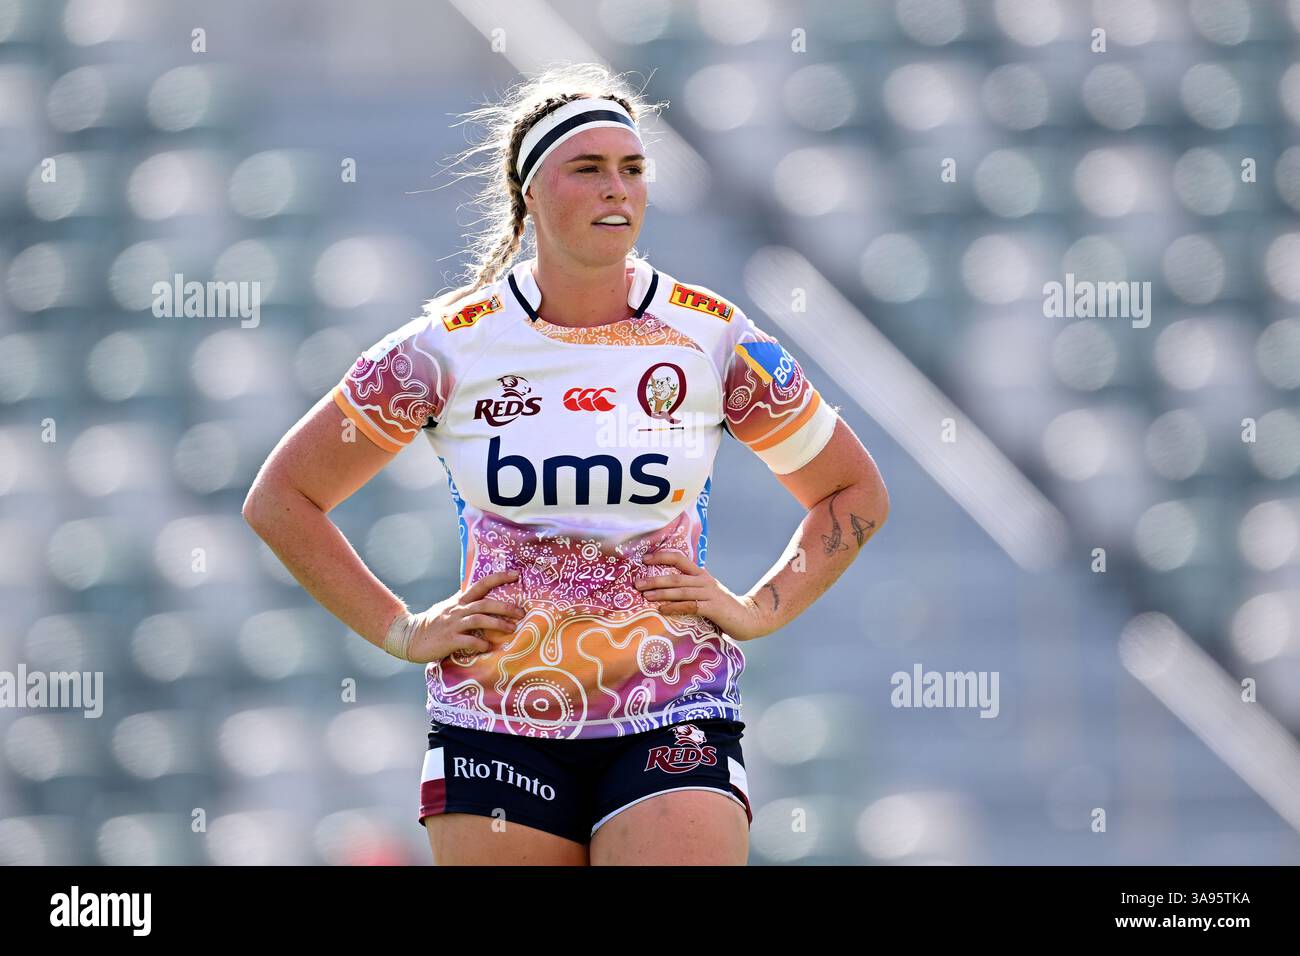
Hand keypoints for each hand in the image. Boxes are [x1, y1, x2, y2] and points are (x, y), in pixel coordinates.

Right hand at [405, 570, 526, 663]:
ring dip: (498, 624)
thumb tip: (482, 599)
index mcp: (459, 601)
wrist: (408, 637)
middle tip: (521, 612)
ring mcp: (453, 625)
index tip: (516, 574)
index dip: (499, 578)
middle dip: (506, 607)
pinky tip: (488, 647)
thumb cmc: (431, 625)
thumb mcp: (447, 609)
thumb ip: (464, 604)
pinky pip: (469, 641)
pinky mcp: (449, 640)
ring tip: (512, 629)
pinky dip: (481, 644)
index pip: (481, 584)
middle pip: (485, 603)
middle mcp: (457, 610)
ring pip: (479, 620)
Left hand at [635, 550, 774, 641]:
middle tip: (637, 583)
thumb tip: (663, 588)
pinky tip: (662, 610)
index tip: (644, 559)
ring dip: (661, 593)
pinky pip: (690, 606)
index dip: (661, 556)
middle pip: (675, 576)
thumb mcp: (705, 592)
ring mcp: (709, 594)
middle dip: (654, 579)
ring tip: (645, 595)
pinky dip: (675, 607)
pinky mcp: (713, 608)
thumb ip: (689, 588)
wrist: (749, 617)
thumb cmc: (722, 607)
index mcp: (701, 574)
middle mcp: (704, 581)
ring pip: (681, 590)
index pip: (679, 558)